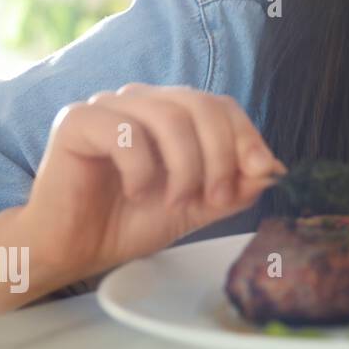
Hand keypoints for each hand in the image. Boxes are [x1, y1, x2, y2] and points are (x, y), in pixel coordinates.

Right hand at [21, 84, 286, 283]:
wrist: (74, 248)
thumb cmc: (132, 221)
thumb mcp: (198, 205)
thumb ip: (235, 187)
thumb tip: (274, 169)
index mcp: (171, 111)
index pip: (221, 106)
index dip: (245, 136)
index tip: (261, 172)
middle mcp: (141, 100)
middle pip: (200, 106)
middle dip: (220, 155)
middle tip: (215, 197)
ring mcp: (108, 105)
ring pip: (168, 117)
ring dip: (185, 166)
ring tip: (177, 200)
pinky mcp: (77, 121)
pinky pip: (126, 133)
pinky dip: (142, 169)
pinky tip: (137, 193)